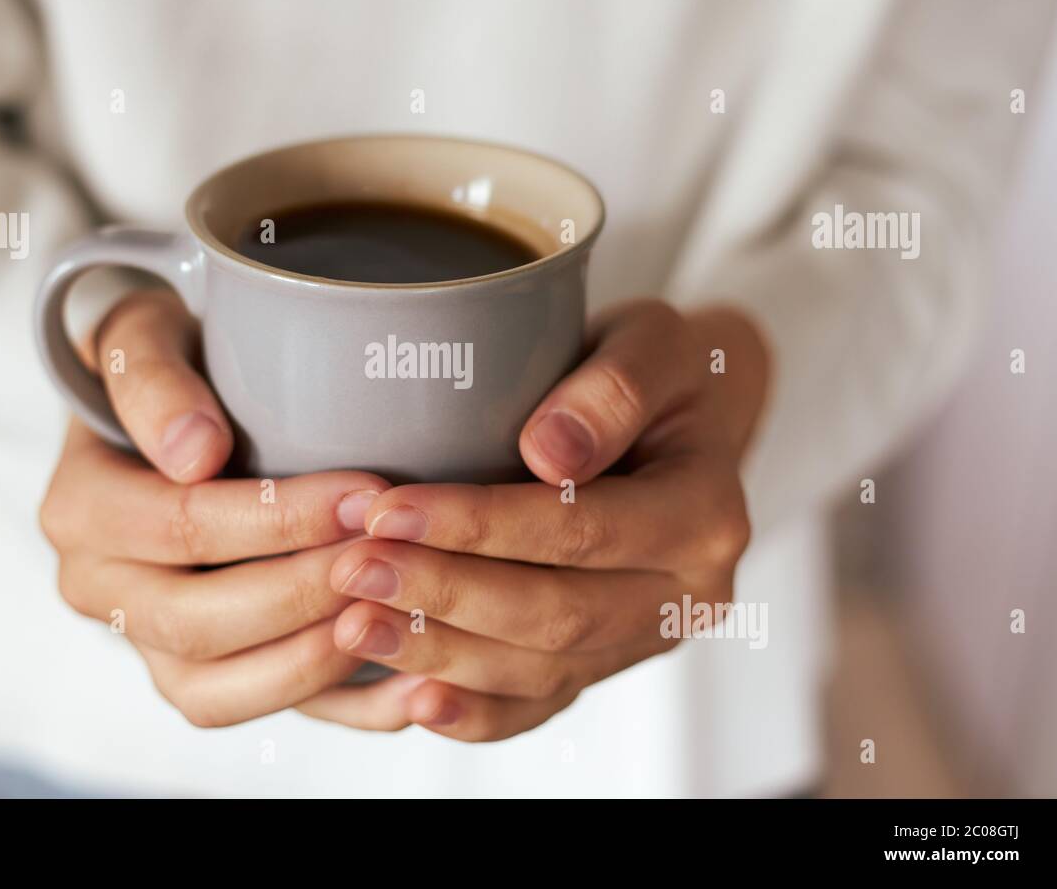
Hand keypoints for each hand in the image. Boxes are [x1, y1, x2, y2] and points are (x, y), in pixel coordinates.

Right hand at [39, 289, 391, 726]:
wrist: (168, 411)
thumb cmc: (166, 363)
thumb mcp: (141, 334)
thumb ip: (151, 376)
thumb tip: (192, 454)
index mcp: (80, 510)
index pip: (182, 527)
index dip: (278, 519)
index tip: (364, 494)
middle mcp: (99, 589)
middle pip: (201, 621)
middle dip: (306, 592)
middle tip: (391, 558)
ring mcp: (144, 643)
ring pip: (221, 691)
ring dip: (317, 661)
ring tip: (400, 616)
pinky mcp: (198, 675)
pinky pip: (258, 713)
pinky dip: (335, 706)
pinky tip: (409, 680)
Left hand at [295, 300, 770, 740]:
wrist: (685, 423)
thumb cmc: (663, 375)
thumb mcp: (656, 343)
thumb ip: (615, 388)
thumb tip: (551, 452)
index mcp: (705, 513)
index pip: (581, 530)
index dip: (482, 526)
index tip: (389, 510)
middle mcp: (686, 593)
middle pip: (556, 613)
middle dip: (443, 596)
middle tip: (351, 571)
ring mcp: (645, 638)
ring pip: (540, 671)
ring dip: (439, 654)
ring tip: (353, 627)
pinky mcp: (607, 662)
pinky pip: (541, 705)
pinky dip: (474, 712)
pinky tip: (407, 700)